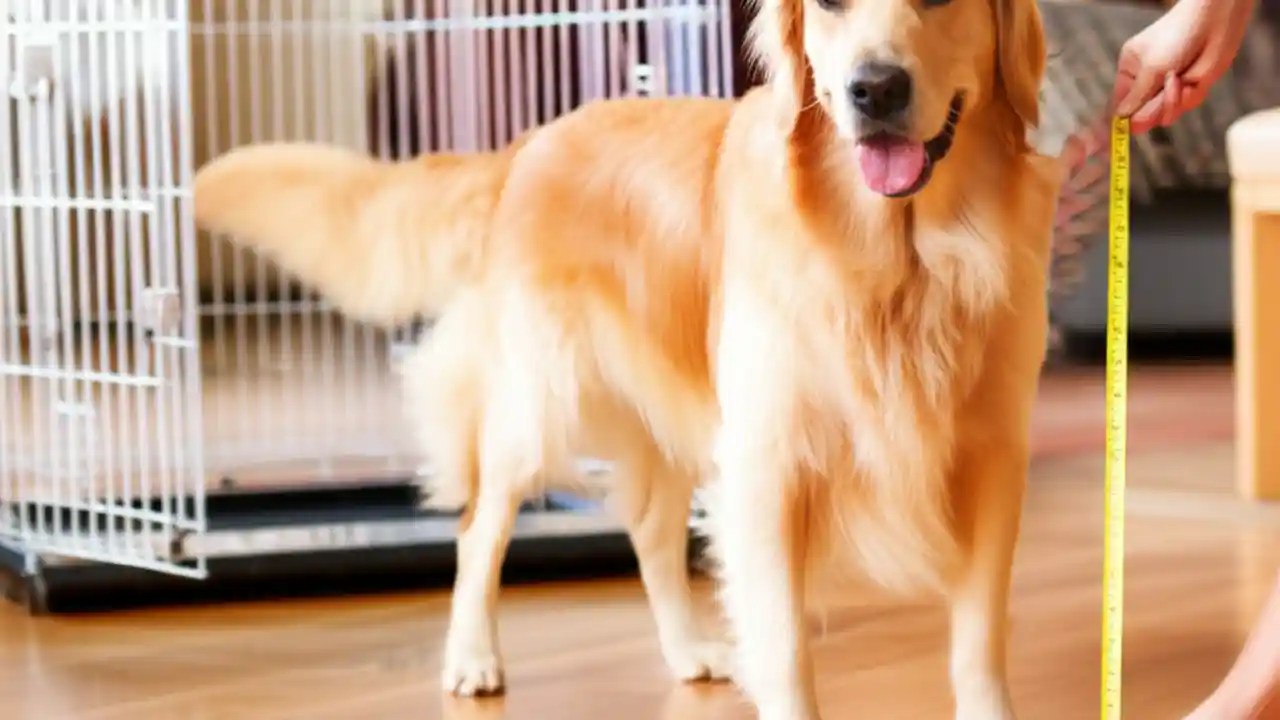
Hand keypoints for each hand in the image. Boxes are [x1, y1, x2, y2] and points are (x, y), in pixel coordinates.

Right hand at [1111, 0, 1255, 133]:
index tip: (1106, 146)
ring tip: (1178, 80)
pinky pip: (1183, 108)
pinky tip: (1191, 80)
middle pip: (1140, 116)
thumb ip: (1136, 99)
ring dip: (1171, 103)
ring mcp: (1169, 89)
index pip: (1118, 106)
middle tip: (1157, 98)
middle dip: (1150, 109)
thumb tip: (1122, 122)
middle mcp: (1147, 83)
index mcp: (1130, 73)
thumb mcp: (1150, 68)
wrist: (1214, 22)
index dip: (1115, 125)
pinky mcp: (1190, 91)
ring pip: (1163, 116)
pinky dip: (1187, 98)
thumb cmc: (1177, 35)